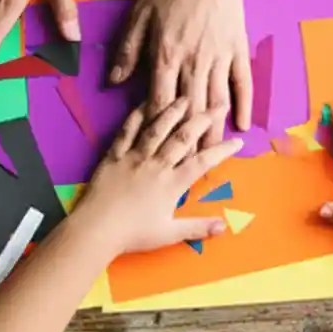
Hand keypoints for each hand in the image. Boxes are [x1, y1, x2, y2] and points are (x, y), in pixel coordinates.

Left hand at [74, 98, 242, 255]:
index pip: (202, 162)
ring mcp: (134, 157)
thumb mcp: (169, 234)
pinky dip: (136, 116)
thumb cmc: (133, 234)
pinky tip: (145, 103)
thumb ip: (197, 228)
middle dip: (201, 120)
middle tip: (215, 106)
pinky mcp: (114, 155)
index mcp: (172, 184)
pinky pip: (127, 131)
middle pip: (182, 138)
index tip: (237, 141)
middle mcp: (156, 165)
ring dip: (172, 112)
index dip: (221, 150)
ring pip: (157, 128)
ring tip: (185, 97)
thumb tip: (224, 226)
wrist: (96, 229)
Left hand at [111, 0, 251, 144]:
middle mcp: (193, 63)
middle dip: (186, 141)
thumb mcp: (140, 15)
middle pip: (190, 111)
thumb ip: (128, 51)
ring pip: (216, 102)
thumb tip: (115, 82)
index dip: (156, 129)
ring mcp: (219, 58)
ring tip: (211, 155)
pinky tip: (241, 126)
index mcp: (165, 56)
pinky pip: (242, 83)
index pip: (159, 102)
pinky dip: (242, 106)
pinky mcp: (238, 50)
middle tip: (184, 166)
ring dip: (214, 131)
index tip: (152, 151)